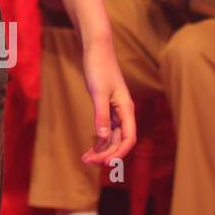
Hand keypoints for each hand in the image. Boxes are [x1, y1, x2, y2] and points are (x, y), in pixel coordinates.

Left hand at [80, 40, 135, 167]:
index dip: (120, 152)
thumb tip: (102, 137)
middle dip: (106, 153)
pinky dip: (99, 140)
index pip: (129, 138)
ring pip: (112, 137)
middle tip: (88, 162)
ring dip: (101, 149)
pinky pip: (106, 130)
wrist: (97, 51)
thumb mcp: (98, 92)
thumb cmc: (99, 68)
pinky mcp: (107, 108)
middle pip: (119, 141)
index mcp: (126, 109)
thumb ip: (101, 114)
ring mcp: (116, 111)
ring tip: (86, 160)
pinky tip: (90, 149)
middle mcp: (124, 112)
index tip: (108, 163)